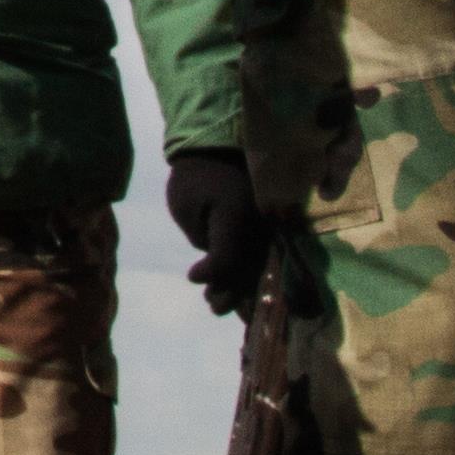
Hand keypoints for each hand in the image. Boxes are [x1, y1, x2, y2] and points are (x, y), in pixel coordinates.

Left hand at [166, 149, 269, 316]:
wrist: (217, 148)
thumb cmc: (193, 177)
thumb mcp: (185, 206)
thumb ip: (201, 238)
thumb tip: (215, 265)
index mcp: (236, 217)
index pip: (227, 259)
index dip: (210, 274)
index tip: (191, 276)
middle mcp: (259, 225)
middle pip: (248, 271)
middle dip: (229, 293)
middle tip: (211, 306)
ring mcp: (268, 227)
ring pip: (260, 268)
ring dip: (242, 290)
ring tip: (220, 305)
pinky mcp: (269, 228)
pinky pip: (265, 258)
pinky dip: (253, 276)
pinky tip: (242, 295)